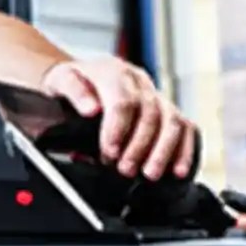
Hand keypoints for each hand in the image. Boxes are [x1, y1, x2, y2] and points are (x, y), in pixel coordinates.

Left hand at [41, 58, 195, 180]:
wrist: (78, 77)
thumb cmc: (68, 83)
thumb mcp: (60, 81)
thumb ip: (73, 92)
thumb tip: (91, 109)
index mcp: (112, 72)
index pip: (123, 101)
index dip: (118, 129)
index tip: (109, 152)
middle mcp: (138, 81)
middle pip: (150, 113)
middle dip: (139, 146)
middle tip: (124, 169)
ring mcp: (155, 95)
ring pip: (172, 121)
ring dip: (163, 151)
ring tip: (149, 174)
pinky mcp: (166, 109)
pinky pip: (185, 128)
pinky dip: (184, 150)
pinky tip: (177, 170)